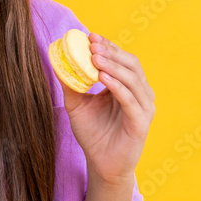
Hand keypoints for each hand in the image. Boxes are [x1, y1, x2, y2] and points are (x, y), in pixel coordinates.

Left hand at [60, 32, 154, 186]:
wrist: (101, 164)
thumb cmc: (92, 134)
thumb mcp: (77, 105)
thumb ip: (71, 85)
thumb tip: (57, 62)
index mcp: (127, 86)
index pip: (121, 59)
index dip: (108, 46)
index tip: (90, 36)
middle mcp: (139, 94)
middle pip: (131, 64)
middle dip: (111, 52)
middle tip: (92, 44)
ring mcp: (143, 108)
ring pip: (133, 79)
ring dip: (114, 66)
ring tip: (95, 57)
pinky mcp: (142, 123)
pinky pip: (131, 100)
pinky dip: (118, 86)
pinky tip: (103, 78)